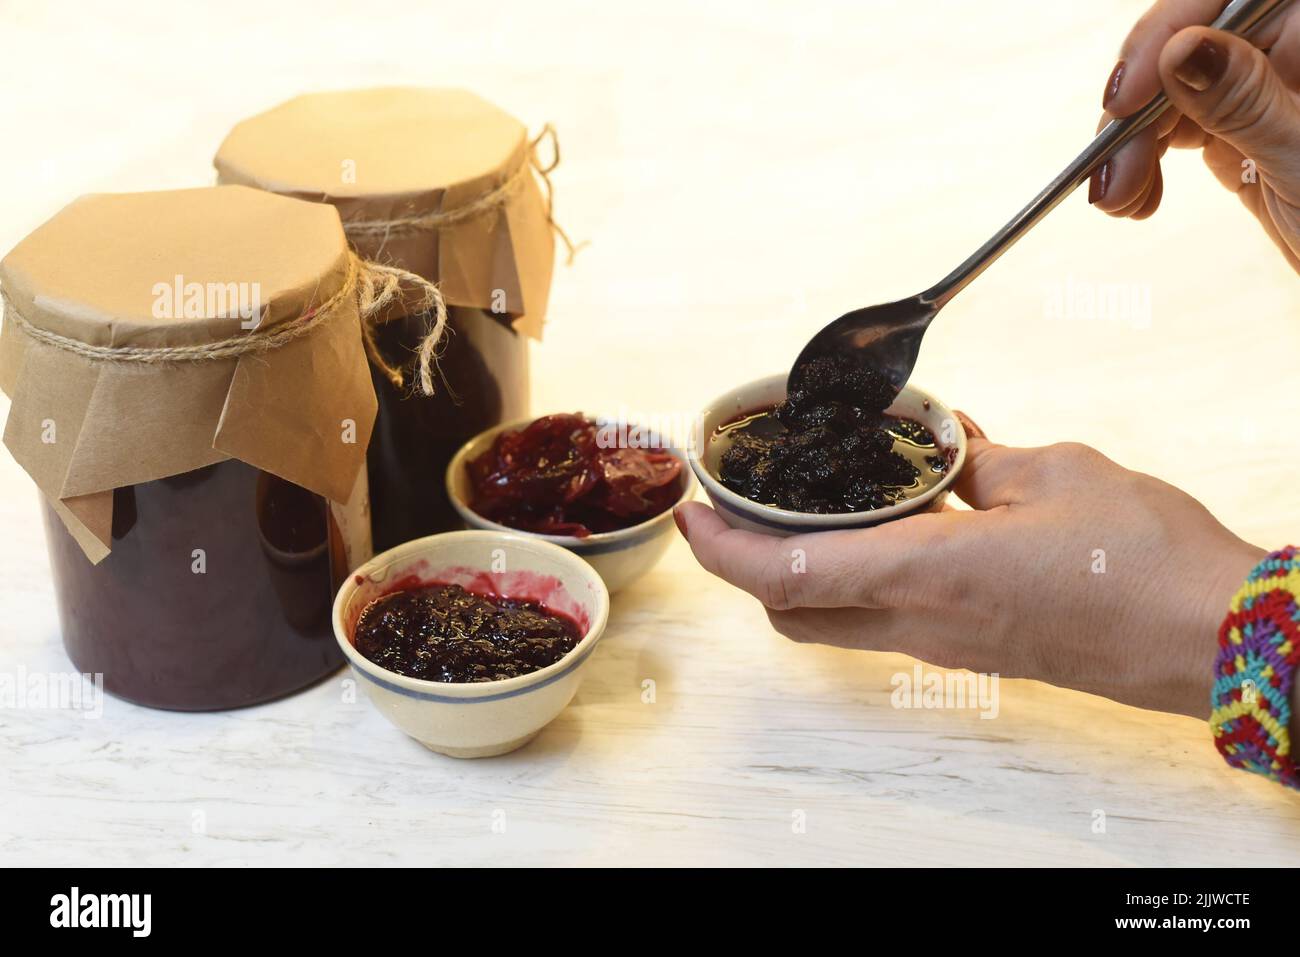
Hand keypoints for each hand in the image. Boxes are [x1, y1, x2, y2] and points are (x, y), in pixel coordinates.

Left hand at [676, 414, 1264, 719]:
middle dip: (745, 564)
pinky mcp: (972, 649)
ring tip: (801, 508)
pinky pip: (885, 617)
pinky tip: (892, 519)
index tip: (690, 511)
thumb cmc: (1144, 562)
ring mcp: (944, 644)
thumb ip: (984, 459)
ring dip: (799, 573)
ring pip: (833, 619)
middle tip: (736, 507)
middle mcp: (920, 622)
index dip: (719, 548)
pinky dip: (862, 574)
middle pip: (791, 609)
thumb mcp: (1056, 474)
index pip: (786, 573)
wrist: (1211, 640)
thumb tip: (949, 442)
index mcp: (927, 573)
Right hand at [1091, 0, 1299, 269]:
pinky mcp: (1235, 126)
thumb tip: (1180, 50)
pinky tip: (1137, 197)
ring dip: (1128, 145)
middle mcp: (1284, 48)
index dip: (1164, 38)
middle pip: (1181, 49)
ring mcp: (1256, 87)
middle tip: (1114, 177)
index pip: (1222, 3)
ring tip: (1120, 202)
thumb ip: (1245, 100)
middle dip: (1135, 112)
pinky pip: (1172, 127)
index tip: (1125, 101)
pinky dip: (1142, 161)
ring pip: (1165, 91)